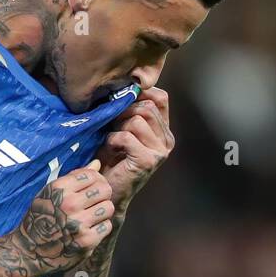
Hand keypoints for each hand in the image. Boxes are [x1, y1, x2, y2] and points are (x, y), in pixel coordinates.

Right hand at [8, 160, 114, 276]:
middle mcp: (69, 204)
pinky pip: (107, 226)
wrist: (28, 252)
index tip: (91, 187)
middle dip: (102, 194)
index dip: (95, 179)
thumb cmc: (39, 219)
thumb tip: (97, 163)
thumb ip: (74, 178)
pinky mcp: (87, 241)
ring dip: (102, 211)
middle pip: (105, 189)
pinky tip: (90, 229)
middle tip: (95, 202)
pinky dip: (100, 227)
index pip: (92, 174)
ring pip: (108, 207)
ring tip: (92, 215)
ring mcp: (79, 223)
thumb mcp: (49, 194)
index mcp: (59, 189)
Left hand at [95, 86, 173, 210]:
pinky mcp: (148, 160)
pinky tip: (110, 149)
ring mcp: (160, 151)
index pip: (160, 97)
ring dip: (117, 126)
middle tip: (111, 124)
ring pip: (137, 119)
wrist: (108, 191)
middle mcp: (167, 140)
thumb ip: (129, 111)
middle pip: (146, 106)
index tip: (121, 100)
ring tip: (111, 139)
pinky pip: (127, 136)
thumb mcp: (123, 129)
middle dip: (124, 111)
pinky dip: (112, 140)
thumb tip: (124, 85)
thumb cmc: (111, 159)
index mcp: (164, 130)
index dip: (140, 93)